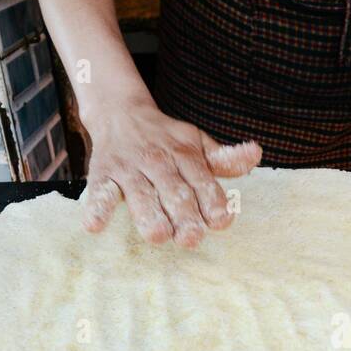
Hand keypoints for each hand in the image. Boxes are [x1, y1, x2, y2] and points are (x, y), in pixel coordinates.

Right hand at [82, 97, 261, 247]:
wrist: (120, 112)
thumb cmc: (166, 139)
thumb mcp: (197, 143)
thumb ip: (224, 158)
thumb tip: (255, 155)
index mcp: (185, 154)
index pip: (201, 179)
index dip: (212, 200)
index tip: (221, 221)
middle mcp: (158, 160)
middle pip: (173, 190)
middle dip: (184, 214)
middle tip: (192, 238)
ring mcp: (129, 168)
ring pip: (140, 194)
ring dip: (148, 214)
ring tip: (158, 235)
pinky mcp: (102, 173)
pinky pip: (99, 192)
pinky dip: (96, 208)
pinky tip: (95, 227)